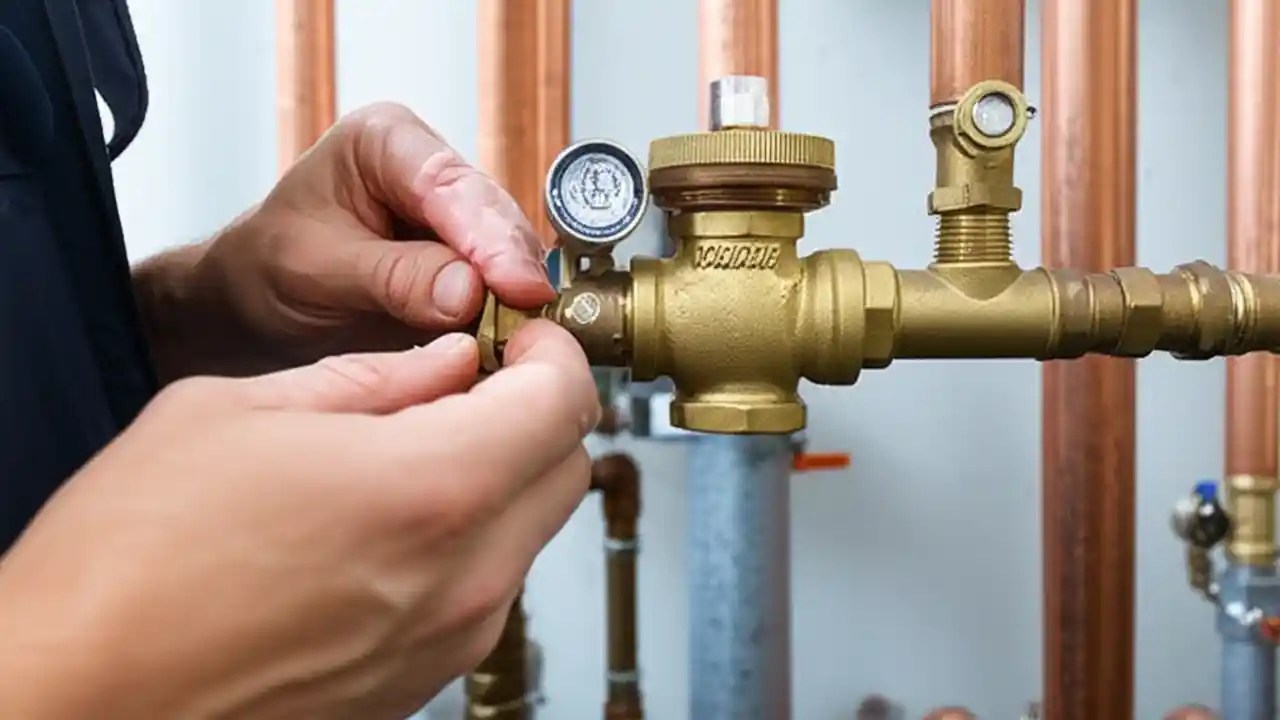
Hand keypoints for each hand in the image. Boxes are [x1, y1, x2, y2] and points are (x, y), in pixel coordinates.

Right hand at [0, 321, 596, 719]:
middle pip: (567, 466)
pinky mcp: (421, 678)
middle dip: (536, 408)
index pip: (564, 400)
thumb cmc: (129, 564)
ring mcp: (449, 639)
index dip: (550, 350)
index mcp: (431, 490)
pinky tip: (388, 517)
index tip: (517, 336)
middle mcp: (463, 577)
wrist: (78, 695)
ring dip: (500, 474)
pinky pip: (485, 586)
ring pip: (530, 530)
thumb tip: (443, 361)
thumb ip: (370, 379)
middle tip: (474, 379)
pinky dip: (466, 536)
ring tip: (413, 447)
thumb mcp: (238, 412)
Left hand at [134, 102, 556, 379]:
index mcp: (385, 141)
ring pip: (508, 251)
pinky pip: (502, 285)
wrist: (256, 303)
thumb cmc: (270, 267)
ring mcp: (455, 216)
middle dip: (512, 267)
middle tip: (533, 318)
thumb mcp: (317, 269)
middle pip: (492, 215)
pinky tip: (517, 342)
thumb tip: (469, 292)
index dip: (490, 237)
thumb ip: (394, 278)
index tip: (519, 286)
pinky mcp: (469, 260)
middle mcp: (430, 169)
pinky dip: (510, 314)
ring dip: (518, 297)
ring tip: (527, 340)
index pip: (449, 185)